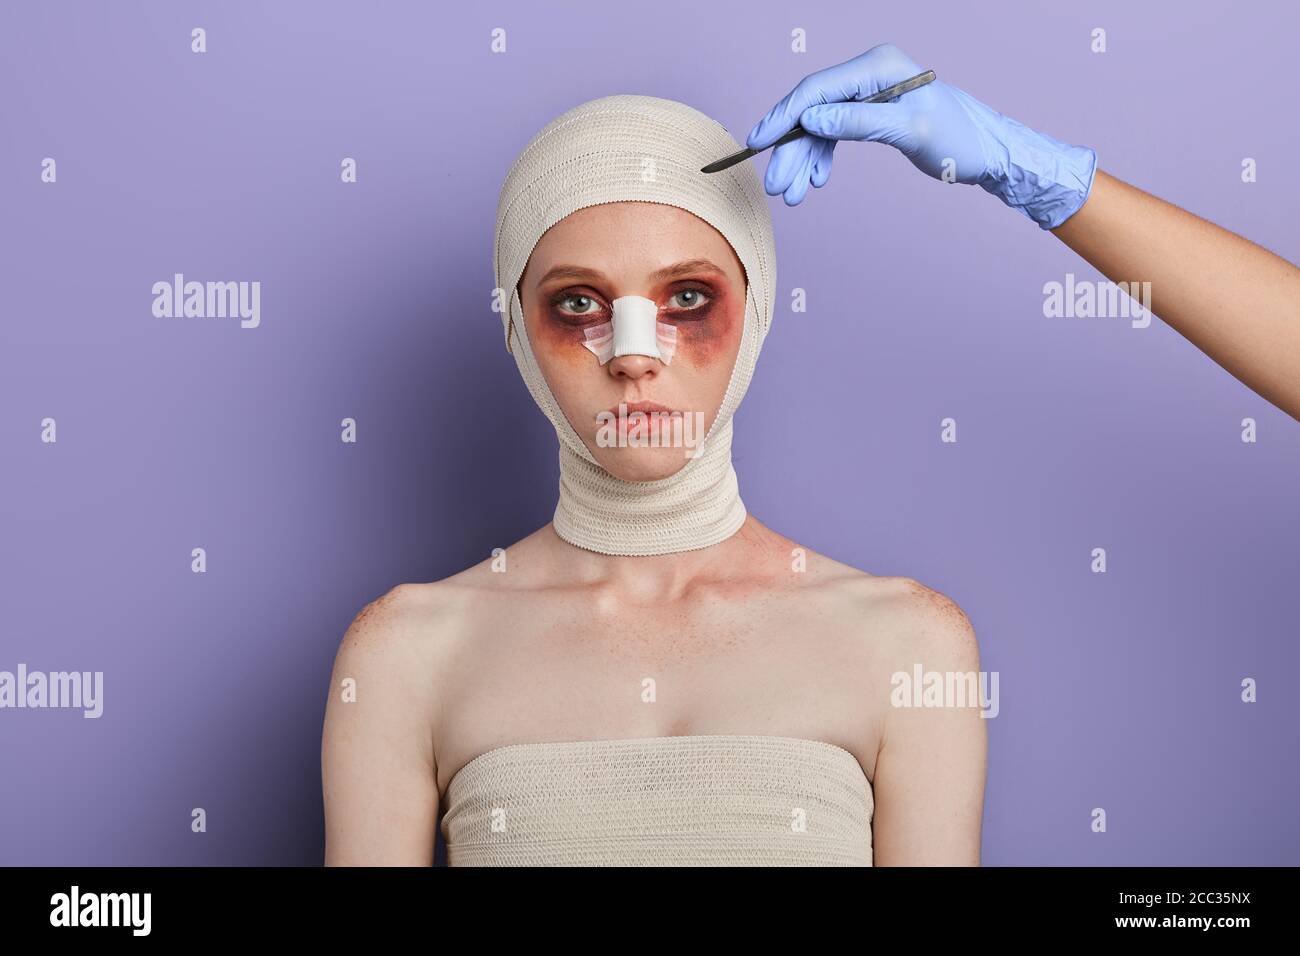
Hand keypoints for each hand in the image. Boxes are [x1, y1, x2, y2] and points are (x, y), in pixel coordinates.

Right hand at [745, 42, 1096, 228]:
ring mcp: (868, 92)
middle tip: (776, 186)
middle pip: (813, 110)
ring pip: (819, 125)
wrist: (987, 152)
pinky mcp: (870, 112)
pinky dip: (821, 157)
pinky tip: (816, 180)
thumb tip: (811, 120)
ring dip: (803, 160)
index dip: (784, 117)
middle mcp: (869, 73)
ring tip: (792, 194)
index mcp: (878, 66)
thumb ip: (859, 122)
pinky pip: (834, 133)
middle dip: (791, 149)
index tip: (758, 143)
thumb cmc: (959, 138)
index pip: (817, 90)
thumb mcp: (910, 130)